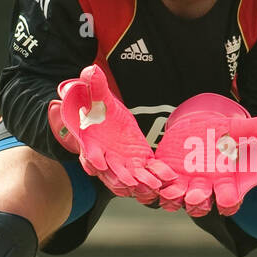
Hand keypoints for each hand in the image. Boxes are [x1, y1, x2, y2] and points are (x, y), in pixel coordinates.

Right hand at [56, 65, 175, 200]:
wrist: (108, 119)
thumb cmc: (99, 109)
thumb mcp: (98, 96)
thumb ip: (95, 86)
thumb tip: (90, 69)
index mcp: (90, 143)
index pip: (88, 154)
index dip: (91, 160)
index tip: (96, 165)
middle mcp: (105, 158)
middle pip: (110, 172)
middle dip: (119, 179)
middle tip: (130, 184)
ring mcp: (122, 163)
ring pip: (129, 178)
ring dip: (140, 184)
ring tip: (151, 186)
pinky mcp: (138, 162)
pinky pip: (147, 172)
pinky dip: (157, 175)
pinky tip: (167, 178)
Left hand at [152, 94, 256, 216]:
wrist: (196, 128)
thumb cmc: (219, 133)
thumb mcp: (231, 129)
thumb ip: (247, 129)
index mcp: (223, 182)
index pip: (228, 200)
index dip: (229, 202)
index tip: (228, 200)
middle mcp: (203, 188)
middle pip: (200, 205)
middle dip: (198, 202)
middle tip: (195, 196)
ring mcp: (182, 185)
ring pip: (176, 202)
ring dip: (172, 199)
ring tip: (169, 192)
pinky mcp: (164, 177)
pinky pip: (155, 189)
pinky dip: (150, 187)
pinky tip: (148, 180)